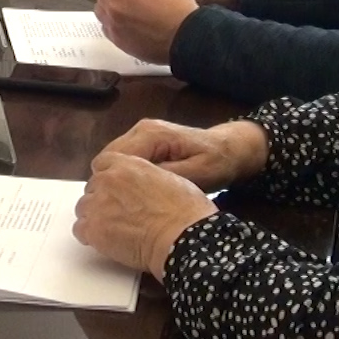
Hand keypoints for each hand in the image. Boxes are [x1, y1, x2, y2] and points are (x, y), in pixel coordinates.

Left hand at [73, 152, 216, 279]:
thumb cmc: (185, 212)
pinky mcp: (93, 228)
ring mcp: (98, 204)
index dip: (107, 178)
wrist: (182, 236)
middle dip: (102, 200)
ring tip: (114, 229)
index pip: (102, 164)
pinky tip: (106, 241)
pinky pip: (80, 230)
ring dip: (95, 217)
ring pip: (84, 208)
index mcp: (126, 165)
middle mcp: (108, 180)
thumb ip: (147, 177)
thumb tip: (144, 187)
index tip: (113, 190)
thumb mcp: (170, 178)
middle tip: (118, 215)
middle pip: (92, 188)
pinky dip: (90, 236)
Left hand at [94, 0, 198, 65]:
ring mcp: (113, 26)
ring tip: (126, 3)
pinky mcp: (117, 40)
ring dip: (108, 2)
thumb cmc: (177, 6)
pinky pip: (106, 25)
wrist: (185, 38)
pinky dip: (112, 19)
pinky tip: (127, 19)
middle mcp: (113, 7)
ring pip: (100, 8)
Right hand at [98, 116, 270, 190]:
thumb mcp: (195, 176)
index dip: (109, 183)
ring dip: (115, 181)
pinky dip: (123, 177)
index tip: (114, 207)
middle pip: (108, 158)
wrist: (231, 149)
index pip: (113, 157)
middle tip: (117, 209)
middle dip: (109, 183)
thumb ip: (163, 179)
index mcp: (151, 134)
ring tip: (124, 205)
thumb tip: (135, 191)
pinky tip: (133, 196)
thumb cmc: (217, 162)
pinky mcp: (145, 143)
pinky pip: (123, 161)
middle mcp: (142, 130)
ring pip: (113, 160)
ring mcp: (142, 134)